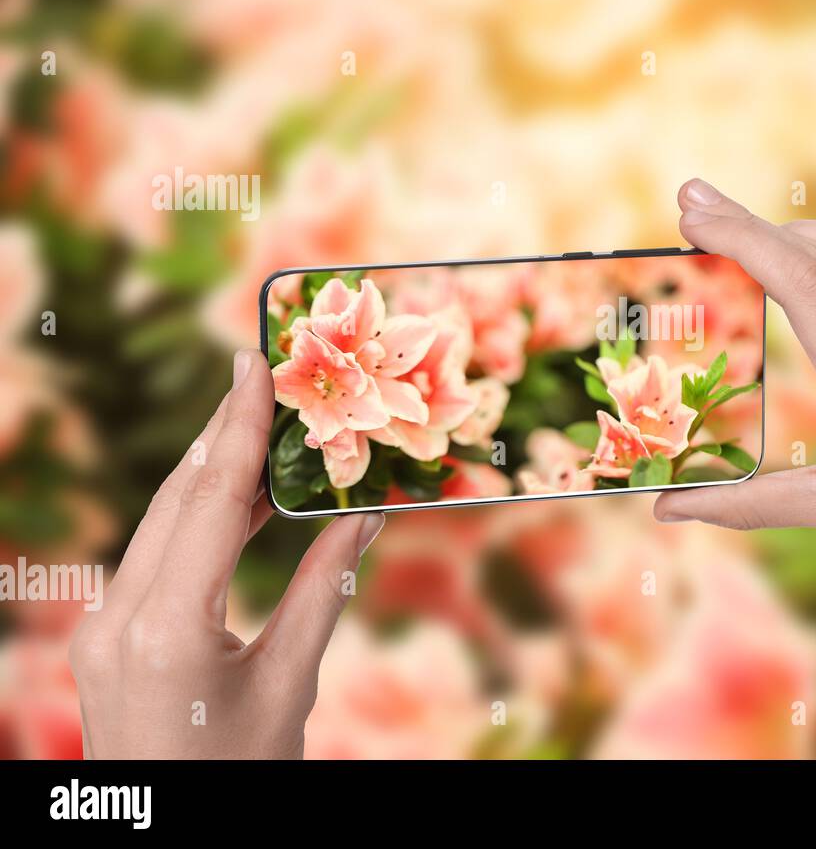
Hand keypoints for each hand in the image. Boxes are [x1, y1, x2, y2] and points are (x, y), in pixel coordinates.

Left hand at [69, 350, 383, 758]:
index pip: (212, 499)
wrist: (172, 836)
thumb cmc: (242, 772)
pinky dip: (197, 518)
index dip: (240, 425)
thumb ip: (326, 588)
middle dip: (223, 433)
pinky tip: (237, 501)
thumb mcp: (292, 682)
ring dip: (210, 473)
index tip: (255, 361)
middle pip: (178, 498)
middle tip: (265, 379)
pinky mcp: (106, 640)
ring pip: (161, 522)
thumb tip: (366, 512)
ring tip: (262, 428)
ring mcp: (102, 628)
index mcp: (168, 626)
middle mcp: (118, 616)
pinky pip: (154, 556)